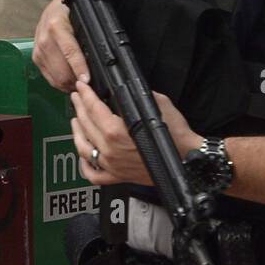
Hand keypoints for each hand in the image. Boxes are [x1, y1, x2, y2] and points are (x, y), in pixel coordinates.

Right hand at [32, 0, 89, 91]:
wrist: (52, 10)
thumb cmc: (69, 12)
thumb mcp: (80, 18)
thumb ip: (88, 34)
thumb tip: (101, 55)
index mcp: (56, 26)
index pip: (70, 52)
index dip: (79, 68)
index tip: (87, 80)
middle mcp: (44, 39)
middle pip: (61, 70)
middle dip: (76, 81)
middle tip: (90, 86)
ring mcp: (39, 50)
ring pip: (56, 77)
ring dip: (70, 84)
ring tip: (82, 85)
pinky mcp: (36, 58)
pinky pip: (49, 78)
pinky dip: (61, 83)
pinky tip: (71, 81)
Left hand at [70, 81, 199, 185]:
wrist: (188, 160)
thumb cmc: (176, 136)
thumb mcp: (159, 104)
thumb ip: (138, 96)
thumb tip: (126, 90)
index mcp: (116, 131)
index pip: (93, 108)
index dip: (85, 94)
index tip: (81, 86)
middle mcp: (110, 150)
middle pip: (85, 125)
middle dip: (79, 107)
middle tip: (77, 97)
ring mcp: (111, 165)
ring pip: (83, 148)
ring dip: (76, 131)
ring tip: (76, 120)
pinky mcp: (117, 177)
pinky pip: (92, 173)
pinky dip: (84, 164)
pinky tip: (83, 155)